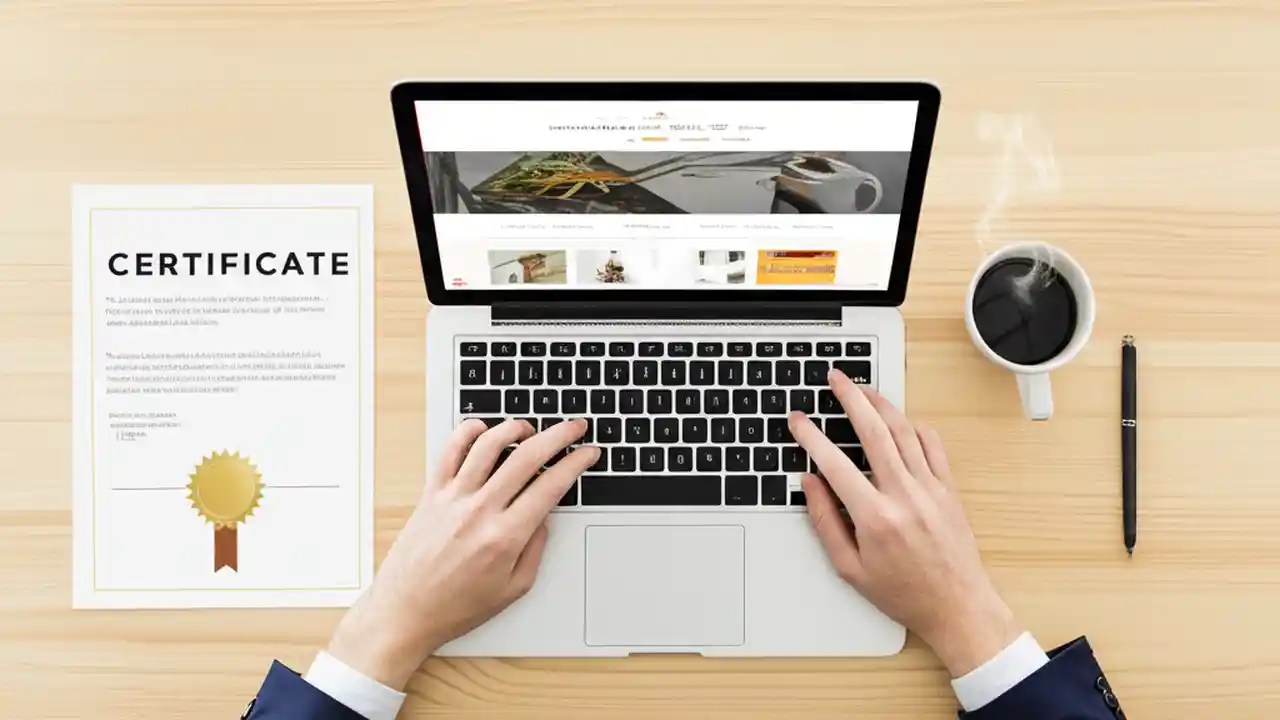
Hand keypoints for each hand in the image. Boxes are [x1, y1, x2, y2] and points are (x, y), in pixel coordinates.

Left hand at [327, 418, 597, 688]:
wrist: (406, 611)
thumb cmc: (456, 606)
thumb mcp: (512, 589)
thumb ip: (535, 549)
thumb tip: (544, 516)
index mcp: (505, 537)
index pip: (551, 486)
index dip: (576, 464)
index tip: (588, 453)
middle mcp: (480, 511)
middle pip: (527, 456)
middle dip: (559, 435)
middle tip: (574, 427)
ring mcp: (453, 498)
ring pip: (489, 445)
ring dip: (515, 427)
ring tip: (529, 427)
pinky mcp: (431, 494)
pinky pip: (450, 451)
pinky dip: (467, 432)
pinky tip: (482, 429)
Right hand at [789, 371, 1020, 676]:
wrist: (956, 606)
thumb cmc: (902, 593)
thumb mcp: (850, 568)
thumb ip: (826, 522)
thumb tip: (810, 483)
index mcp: (875, 517)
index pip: (834, 463)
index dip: (812, 436)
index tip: (799, 420)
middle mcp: (904, 496)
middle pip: (873, 432)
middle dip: (851, 398)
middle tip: (835, 378)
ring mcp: (931, 489)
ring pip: (904, 431)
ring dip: (882, 404)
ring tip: (864, 388)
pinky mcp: (949, 489)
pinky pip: (933, 446)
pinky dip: (916, 427)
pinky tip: (901, 420)